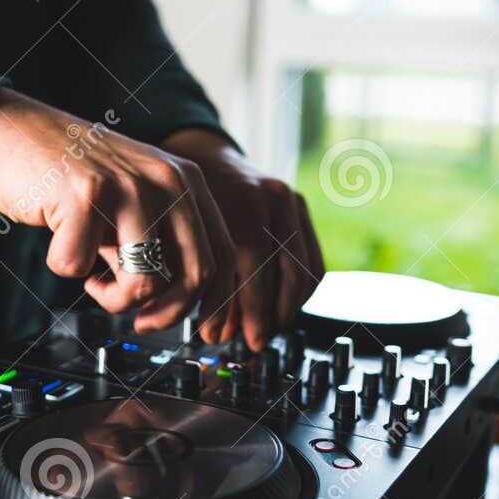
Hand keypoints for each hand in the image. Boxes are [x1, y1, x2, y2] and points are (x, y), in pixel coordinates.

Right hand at [0, 90, 236, 334]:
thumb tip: (178, 305)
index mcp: (185, 181)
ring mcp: (126, 185)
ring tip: (95, 281)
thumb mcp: (132, 203)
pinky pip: (80, 267)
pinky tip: (60, 242)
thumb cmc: (68, 174)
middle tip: (138, 319)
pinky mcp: (84, 194)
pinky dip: (65, 266)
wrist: (9, 131)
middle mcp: (165, 179)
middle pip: (194, 276)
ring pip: (146, 283)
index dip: (213, 304)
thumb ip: (161, 242)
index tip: (197, 330)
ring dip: (114, 300)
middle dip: (165, 314)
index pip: (224, 256)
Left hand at [163, 129, 324, 350]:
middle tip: (255, 341)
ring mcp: (292, 200)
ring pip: (305, 270)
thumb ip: (202, 280)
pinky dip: (301, 293)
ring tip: (267, 330)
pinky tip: (282, 309)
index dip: (250, 309)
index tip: (241, 338)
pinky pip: (314, 262)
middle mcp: (272, 197)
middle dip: (272, 316)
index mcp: (240, 200)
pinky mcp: (303, 209)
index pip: (253, 265)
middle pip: (286, 271)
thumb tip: (221, 333)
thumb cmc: (185, 201)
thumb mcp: (184, 236)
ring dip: (289, 309)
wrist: (205, 157)